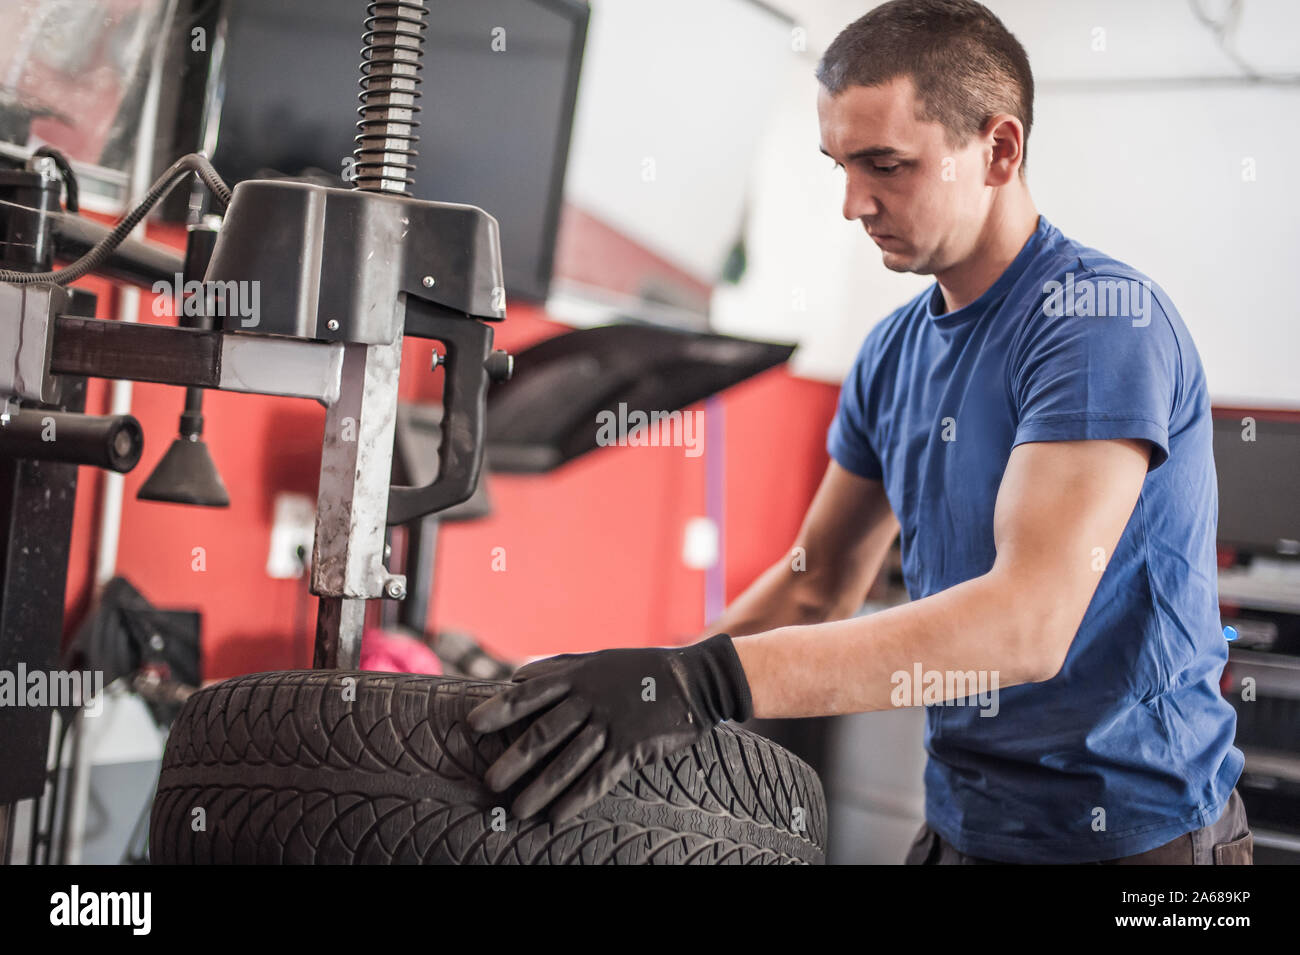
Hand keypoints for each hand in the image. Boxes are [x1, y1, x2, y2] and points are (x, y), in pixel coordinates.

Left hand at [465, 634, 751, 821]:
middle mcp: (590, 700)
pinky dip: (578, 797)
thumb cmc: (638, 669)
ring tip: (517, 809)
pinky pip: (600, 777)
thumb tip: (517, 678)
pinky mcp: (631, 747)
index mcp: (578, 676)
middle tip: (489, 781)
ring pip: (569, 760)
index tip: (473, 725)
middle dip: (515, 759)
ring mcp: (612, 724)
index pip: (531, 694)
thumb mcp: (596, 660)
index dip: (501, 710)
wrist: (692, 678)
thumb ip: (558, 668)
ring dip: (541, 787)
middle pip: (545, 732)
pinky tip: (557, 815)